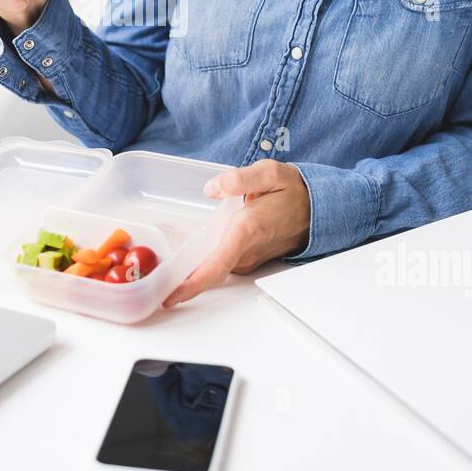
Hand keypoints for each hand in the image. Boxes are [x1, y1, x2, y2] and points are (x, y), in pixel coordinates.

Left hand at [163, 160, 310, 307]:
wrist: (319, 210)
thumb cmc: (294, 192)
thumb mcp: (270, 173)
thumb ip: (240, 178)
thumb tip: (212, 187)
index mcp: (247, 231)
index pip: (216, 266)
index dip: (192, 285)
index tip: (170, 297)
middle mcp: (246, 251)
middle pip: (208, 271)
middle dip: (180, 276)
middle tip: (151, 277)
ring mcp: (248, 258)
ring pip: (214, 267)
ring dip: (191, 267)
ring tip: (164, 263)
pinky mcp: (249, 259)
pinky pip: (221, 263)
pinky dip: (204, 261)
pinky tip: (190, 251)